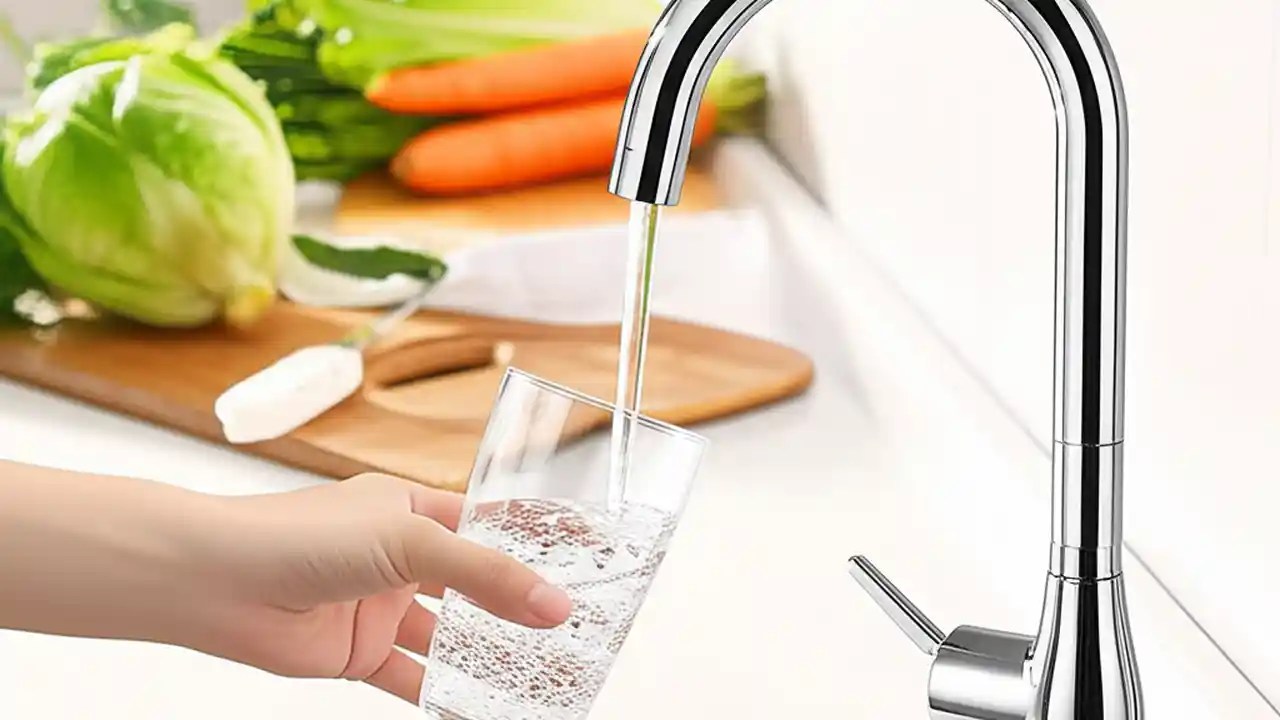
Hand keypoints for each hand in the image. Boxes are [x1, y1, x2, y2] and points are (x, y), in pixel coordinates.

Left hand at [184, 474, 572, 703]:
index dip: (533, 542)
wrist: (217, 582)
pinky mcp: (358, 652)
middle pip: (474, 585)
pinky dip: (443, 696)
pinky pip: (411, 679)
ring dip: (487, 656)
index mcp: (412, 509)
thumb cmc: (301, 534)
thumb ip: (486, 576)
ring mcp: (379, 605)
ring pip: (449, 636)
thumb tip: (552, 606)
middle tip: (570, 628)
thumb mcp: (412, 540)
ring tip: (540, 674)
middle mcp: (398, 556)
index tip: (584, 559)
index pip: (488, 525)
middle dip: (517, 606)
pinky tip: (480, 709)